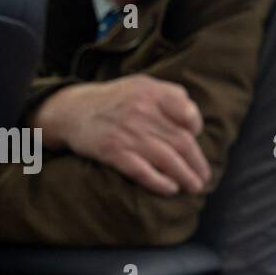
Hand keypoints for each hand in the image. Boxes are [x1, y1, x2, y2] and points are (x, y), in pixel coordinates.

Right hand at [36, 76, 209, 194]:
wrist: (71, 110)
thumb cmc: (113, 101)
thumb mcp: (140, 85)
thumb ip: (169, 96)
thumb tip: (194, 122)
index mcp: (151, 92)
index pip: (187, 113)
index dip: (196, 129)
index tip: (196, 140)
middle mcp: (141, 111)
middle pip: (182, 142)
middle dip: (197, 163)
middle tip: (204, 177)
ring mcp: (127, 133)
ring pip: (168, 159)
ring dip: (186, 177)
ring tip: (194, 187)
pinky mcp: (113, 152)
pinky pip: (143, 171)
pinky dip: (160, 183)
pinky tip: (171, 189)